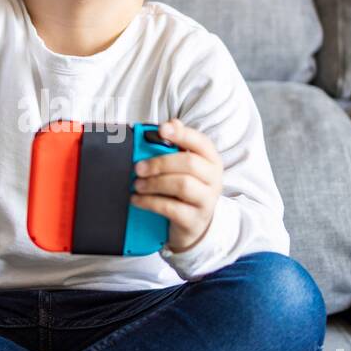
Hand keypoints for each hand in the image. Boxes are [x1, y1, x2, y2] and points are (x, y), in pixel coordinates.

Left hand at [129, 118, 222, 253]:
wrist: (194, 227)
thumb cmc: (185, 192)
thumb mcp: (183, 168)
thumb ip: (176, 146)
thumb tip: (171, 123)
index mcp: (211, 161)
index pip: (200, 142)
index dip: (181, 134)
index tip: (162, 130)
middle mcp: (213, 179)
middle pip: (189, 164)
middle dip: (160, 163)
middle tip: (138, 167)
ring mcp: (206, 201)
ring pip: (182, 185)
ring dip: (154, 183)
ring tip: (137, 185)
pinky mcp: (194, 220)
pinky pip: (171, 208)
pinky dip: (150, 202)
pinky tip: (137, 199)